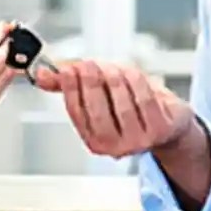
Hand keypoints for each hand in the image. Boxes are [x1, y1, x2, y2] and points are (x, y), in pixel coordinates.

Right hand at [34, 60, 194, 157]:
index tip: (66, 68)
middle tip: (86, 64)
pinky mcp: (161, 129)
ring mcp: (140, 140)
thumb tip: (41, 75)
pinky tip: (131, 73)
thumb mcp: (97, 98)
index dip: (70, 89)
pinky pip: (144, 99)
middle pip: (98, 111)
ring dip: (114, 78)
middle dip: (91, 82)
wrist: (168, 124)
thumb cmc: (129, 107)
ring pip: (122, 103)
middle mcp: (116, 147)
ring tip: (112, 67)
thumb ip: (68, 85)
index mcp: (95, 141)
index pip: (77, 113)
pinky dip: (136, 81)